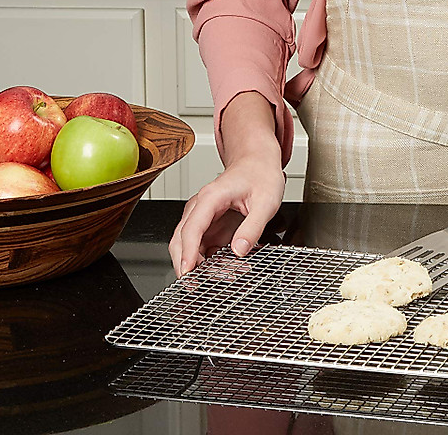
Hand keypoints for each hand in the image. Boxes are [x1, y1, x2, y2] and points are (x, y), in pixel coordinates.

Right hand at [169, 153, 286, 276]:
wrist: (258, 161)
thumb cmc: (260, 174)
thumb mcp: (266, 201)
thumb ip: (253, 227)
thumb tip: (240, 250)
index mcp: (210, 198)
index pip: (191, 229)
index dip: (188, 254)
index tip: (188, 274)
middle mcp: (200, 207)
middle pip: (180, 241)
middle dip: (187, 266)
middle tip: (199, 286)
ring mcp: (202, 216)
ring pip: (189, 247)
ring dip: (201, 265)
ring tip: (225, 275)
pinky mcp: (208, 225)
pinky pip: (202, 247)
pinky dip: (209, 261)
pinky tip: (227, 267)